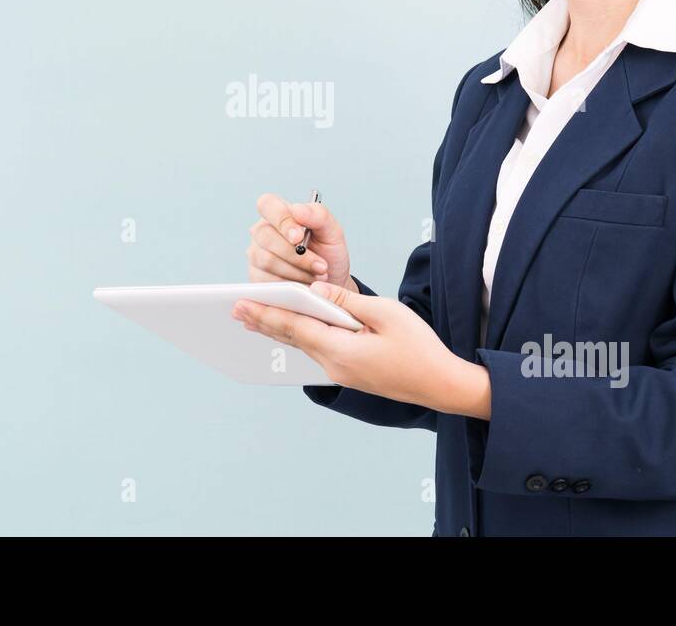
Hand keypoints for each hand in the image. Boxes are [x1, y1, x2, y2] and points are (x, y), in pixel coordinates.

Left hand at [231, 280, 475, 413]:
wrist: (440, 384)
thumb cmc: (419, 347)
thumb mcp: (386, 313)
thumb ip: (348, 301)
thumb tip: (317, 290)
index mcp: (341, 350)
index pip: (294, 327)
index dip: (266, 313)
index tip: (242, 303)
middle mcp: (334, 365)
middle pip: (291, 338)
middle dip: (263, 321)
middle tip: (234, 309)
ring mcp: (341, 372)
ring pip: (302, 346)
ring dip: (277, 330)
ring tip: (253, 319)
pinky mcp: (350, 372)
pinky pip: (315, 351)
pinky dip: (297, 338)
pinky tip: (290, 333)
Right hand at [247, 193, 355, 293]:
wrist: (331, 284)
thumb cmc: (328, 253)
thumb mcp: (332, 231)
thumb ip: (319, 215)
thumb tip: (298, 210)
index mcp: (279, 213)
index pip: (267, 204)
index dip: (281, 220)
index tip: (298, 237)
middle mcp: (263, 232)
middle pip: (266, 237)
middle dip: (297, 255)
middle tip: (321, 266)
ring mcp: (256, 255)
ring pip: (267, 261)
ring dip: (297, 271)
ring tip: (317, 275)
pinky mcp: (256, 278)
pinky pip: (267, 281)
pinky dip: (290, 284)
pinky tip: (305, 284)